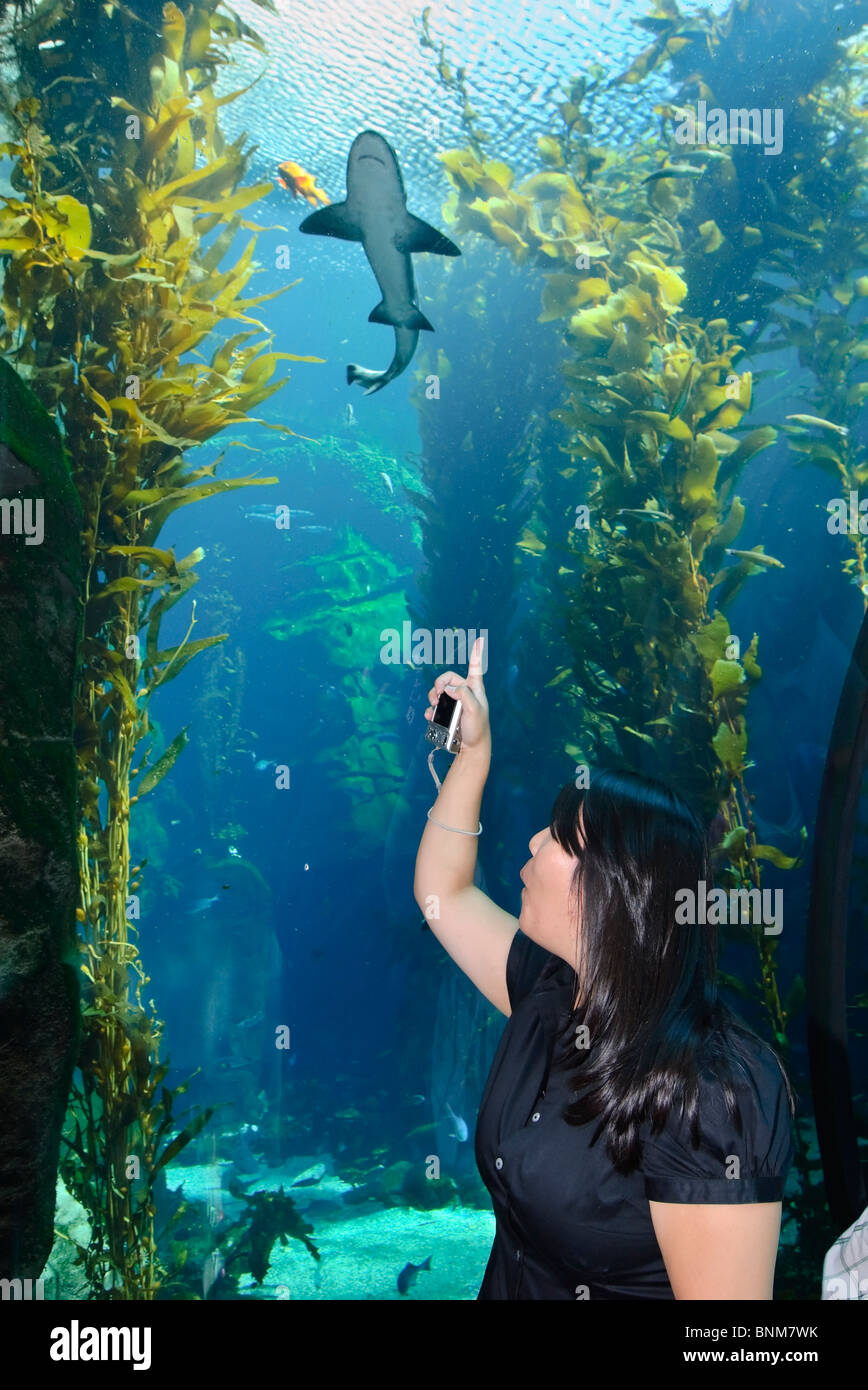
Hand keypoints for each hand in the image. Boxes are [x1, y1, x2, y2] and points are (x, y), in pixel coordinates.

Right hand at [425, 636, 489, 752]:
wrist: (471, 748)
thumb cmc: (477, 728)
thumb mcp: (474, 709)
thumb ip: (463, 695)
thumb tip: (448, 689)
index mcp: (474, 688)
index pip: (474, 668)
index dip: (476, 654)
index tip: (480, 640)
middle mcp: (464, 693)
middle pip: (446, 679)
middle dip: (438, 685)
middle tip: (437, 696)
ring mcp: (454, 703)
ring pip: (437, 692)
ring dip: (432, 698)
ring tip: (434, 707)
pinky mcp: (446, 713)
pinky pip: (433, 707)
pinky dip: (430, 710)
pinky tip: (430, 716)